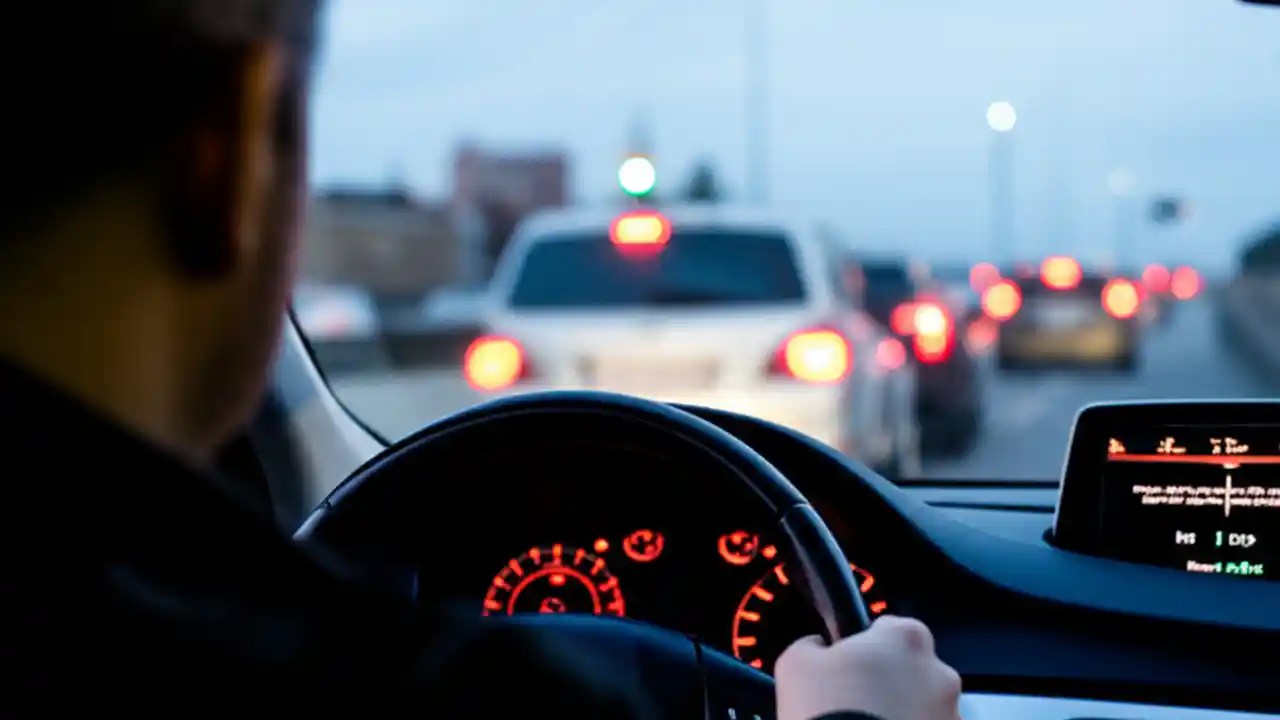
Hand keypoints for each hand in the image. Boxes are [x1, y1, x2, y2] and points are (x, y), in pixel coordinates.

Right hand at [775, 615, 960, 719]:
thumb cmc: (828, 714)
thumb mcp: (796, 664)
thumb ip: (811, 645)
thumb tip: (816, 648)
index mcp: (905, 637)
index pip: (887, 629)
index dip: (863, 648)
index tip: (847, 666)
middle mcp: (938, 672)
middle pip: (909, 669)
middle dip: (885, 684)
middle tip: (851, 703)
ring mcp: (949, 714)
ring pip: (921, 706)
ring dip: (900, 713)